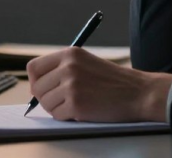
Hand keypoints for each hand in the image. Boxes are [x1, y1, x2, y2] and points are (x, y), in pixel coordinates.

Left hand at [26, 47, 171, 122]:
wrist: (138, 92)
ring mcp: (71, 86)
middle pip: (36, 88)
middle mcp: (68, 67)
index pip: (33, 67)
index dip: (36, 81)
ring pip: (45, 103)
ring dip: (57, 109)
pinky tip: (82, 111)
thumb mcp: (86, 62)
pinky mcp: (76, 104)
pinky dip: (66, 117)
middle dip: (46, 98)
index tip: (44, 88)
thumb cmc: (112, 81)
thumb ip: (62, 68)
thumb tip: (36, 84)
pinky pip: (57, 116)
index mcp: (69, 54)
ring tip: (75, 105)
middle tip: (62, 101)